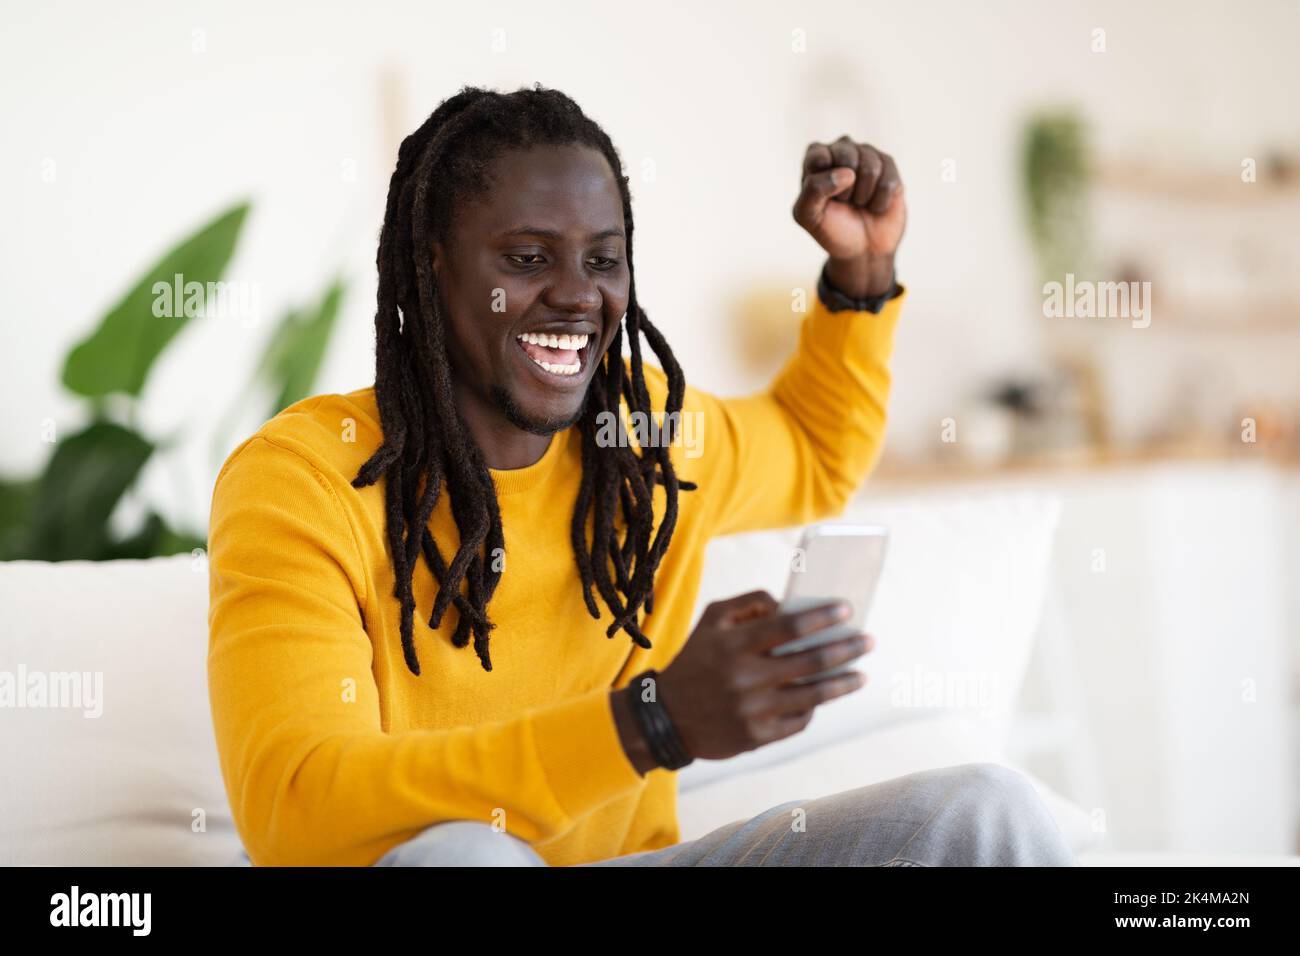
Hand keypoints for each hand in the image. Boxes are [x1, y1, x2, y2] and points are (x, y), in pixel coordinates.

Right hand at [614, 590, 874, 771]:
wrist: (666, 716)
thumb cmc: (696, 660)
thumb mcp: (711, 620)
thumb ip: (749, 603)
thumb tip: (788, 604)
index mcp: (734, 644)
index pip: (790, 626)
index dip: (823, 618)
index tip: (848, 610)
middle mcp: (745, 677)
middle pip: (810, 661)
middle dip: (846, 649)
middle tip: (869, 642)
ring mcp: (753, 710)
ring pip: (813, 695)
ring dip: (844, 683)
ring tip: (861, 675)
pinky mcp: (757, 737)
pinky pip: (799, 720)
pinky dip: (814, 707)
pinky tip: (824, 698)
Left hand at [792, 136, 906, 297]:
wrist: (862, 250)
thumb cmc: (831, 228)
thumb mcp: (807, 216)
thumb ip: (813, 190)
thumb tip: (847, 173)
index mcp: (816, 157)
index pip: (818, 156)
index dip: (823, 184)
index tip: (824, 200)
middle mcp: (841, 149)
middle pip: (846, 155)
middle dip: (845, 189)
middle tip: (844, 201)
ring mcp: (867, 155)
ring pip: (870, 168)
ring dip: (863, 196)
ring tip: (859, 203)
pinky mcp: (890, 166)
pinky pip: (888, 181)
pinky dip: (880, 202)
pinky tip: (875, 205)